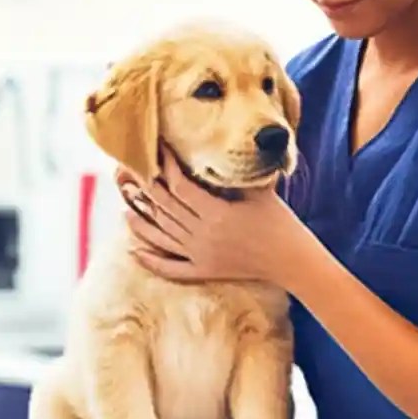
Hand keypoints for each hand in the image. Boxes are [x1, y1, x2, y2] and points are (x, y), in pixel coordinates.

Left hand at [123, 145, 309, 285]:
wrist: (291, 261)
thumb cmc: (279, 222)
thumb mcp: (260, 192)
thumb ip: (239, 173)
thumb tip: (229, 147)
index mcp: (217, 213)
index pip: (180, 186)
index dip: (166, 167)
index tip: (159, 150)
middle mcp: (203, 235)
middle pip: (165, 208)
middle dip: (147, 188)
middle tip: (132, 173)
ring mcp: (201, 255)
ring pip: (162, 236)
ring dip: (141, 221)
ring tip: (126, 207)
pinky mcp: (204, 271)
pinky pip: (170, 268)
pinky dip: (151, 260)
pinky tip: (135, 251)